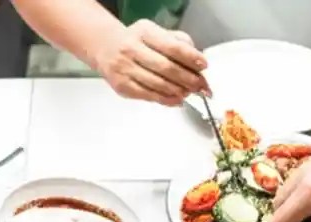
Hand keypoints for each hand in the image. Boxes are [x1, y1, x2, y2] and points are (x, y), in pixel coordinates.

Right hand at [92, 20, 207, 105]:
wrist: (107, 48)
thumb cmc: (136, 41)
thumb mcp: (156, 33)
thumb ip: (177, 42)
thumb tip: (195, 61)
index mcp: (144, 32)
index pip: (172, 47)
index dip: (190, 58)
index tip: (203, 66)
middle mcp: (132, 49)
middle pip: (166, 68)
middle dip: (188, 79)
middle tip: (201, 85)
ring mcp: (125, 69)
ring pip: (158, 84)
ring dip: (179, 91)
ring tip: (190, 92)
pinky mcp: (123, 86)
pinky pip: (149, 95)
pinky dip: (166, 100)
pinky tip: (177, 99)